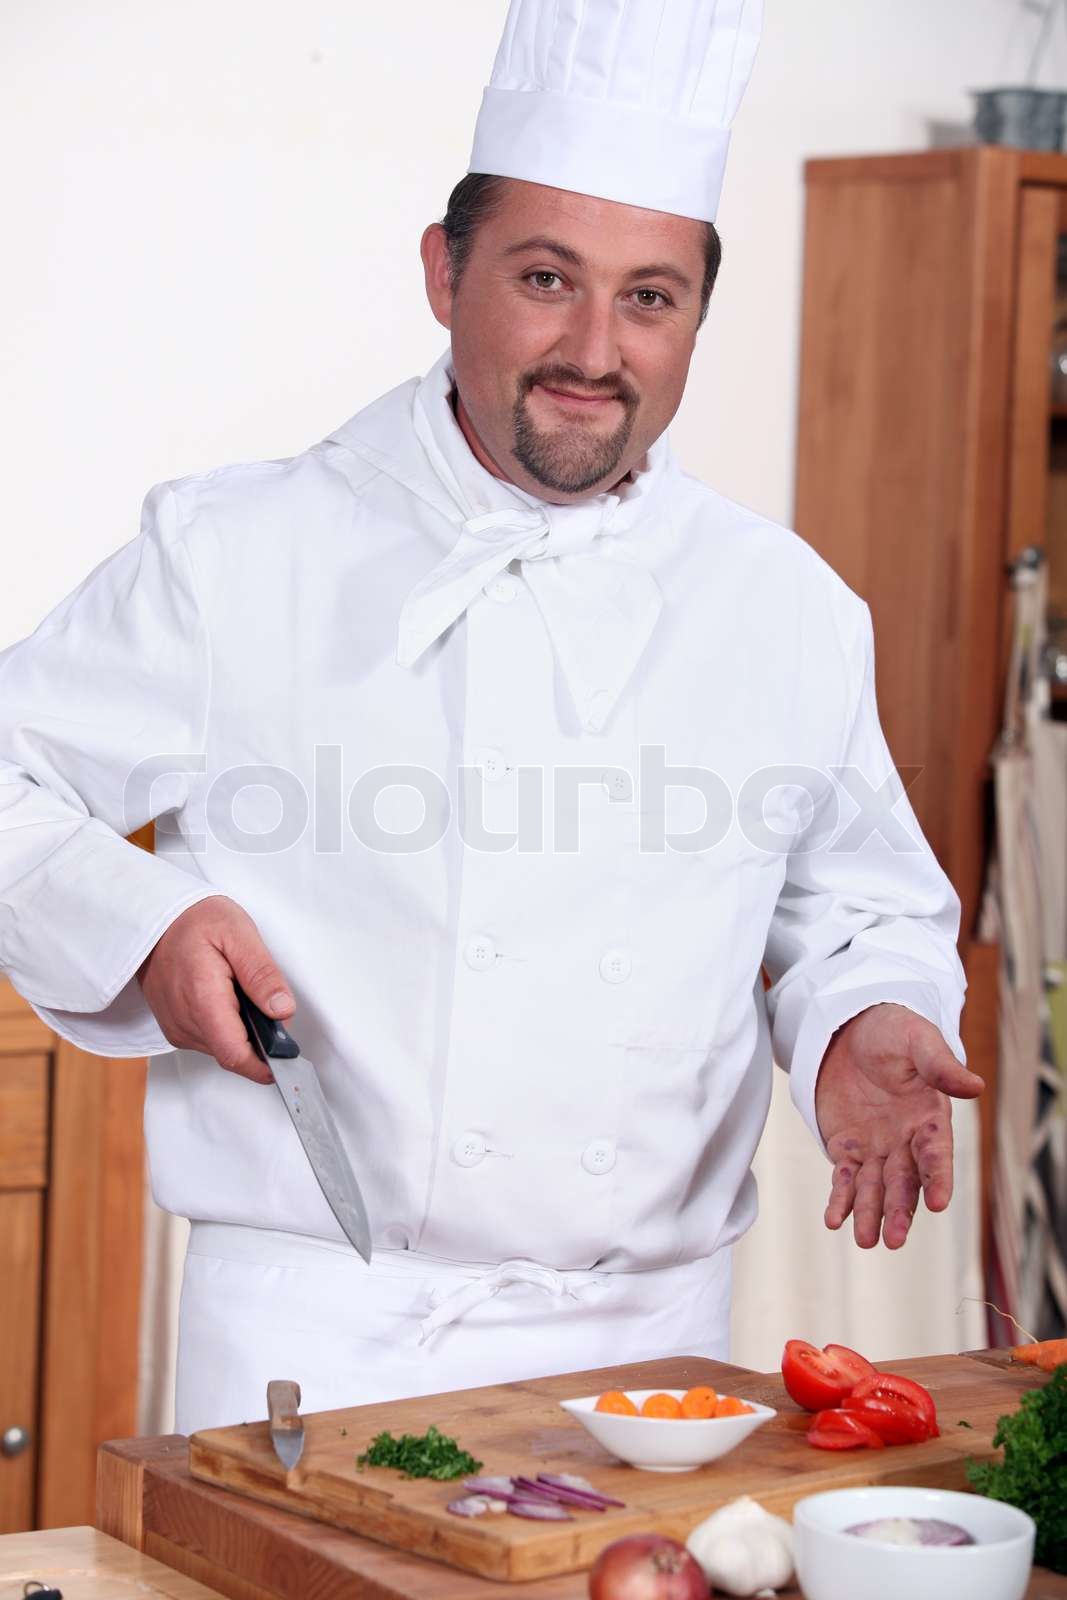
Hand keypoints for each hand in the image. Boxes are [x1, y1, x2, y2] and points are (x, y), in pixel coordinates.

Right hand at [137, 895, 294, 1083]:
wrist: (155, 919)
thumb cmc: (195, 920)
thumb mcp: (238, 933)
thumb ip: (262, 974)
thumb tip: (283, 1011)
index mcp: (202, 998)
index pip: (235, 1053)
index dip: (265, 1065)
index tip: (288, 1060)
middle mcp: (184, 1021)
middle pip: (234, 1052)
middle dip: (259, 1038)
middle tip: (266, 999)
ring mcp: (176, 1027)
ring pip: (223, 1047)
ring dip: (242, 1030)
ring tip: (241, 991)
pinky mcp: (175, 1028)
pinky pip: (210, 1039)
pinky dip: (226, 1025)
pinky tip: (227, 998)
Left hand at [814, 1002, 983, 1249]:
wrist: (848, 1027)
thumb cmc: (891, 1031)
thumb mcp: (917, 1040)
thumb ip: (940, 1065)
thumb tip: (976, 1087)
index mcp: (930, 1118)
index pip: (936, 1154)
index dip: (937, 1178)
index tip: (938, 1203)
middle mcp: (906, 1140)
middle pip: (905, 1182)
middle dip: (900, 1210)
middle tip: (894, 1238)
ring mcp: (876, 1147)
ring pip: (875, 1188)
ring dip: (870, 1214)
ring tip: (865, 1240)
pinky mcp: (847, 1147)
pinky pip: (845, 1179)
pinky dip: (841, 1200)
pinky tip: (834, 1220)